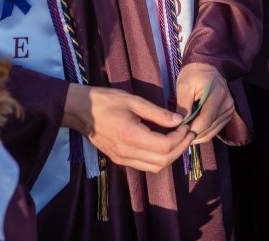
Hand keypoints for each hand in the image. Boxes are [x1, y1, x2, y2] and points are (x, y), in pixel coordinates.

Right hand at [63, 85, 193, 172]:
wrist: (80, 110)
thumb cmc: (105, 101)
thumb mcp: (133, 101)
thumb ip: (157, 112)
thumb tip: (179, 120)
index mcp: (130, 136)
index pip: (165, 146)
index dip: (180, 138)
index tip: (186, 126)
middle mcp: (126, 152)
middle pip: (163, 161)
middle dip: (180, 148)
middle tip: (188, 133)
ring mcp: (122, 159)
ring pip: (155, 167)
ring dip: (171, 156)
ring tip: (179, 139)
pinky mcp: (119, 159)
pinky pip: (144, 165)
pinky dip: (159, 158)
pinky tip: (163, 144)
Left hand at [175, 63, 234, 144]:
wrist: (207, 67)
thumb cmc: (193, 74)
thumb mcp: (184, 85)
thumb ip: (183, 104)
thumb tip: (180, 123)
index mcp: (217, 94)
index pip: (205, 120)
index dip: (192, 129)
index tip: (178, 133)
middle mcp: (227, 104)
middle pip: (209, 128)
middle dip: (193, 134)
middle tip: (178, 136)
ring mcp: (229, 110)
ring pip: (212, 132)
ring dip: (198, 136)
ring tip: (184, 134)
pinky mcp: (227, 114)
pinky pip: (215, 129)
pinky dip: (203, 133)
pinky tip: (192, 131)